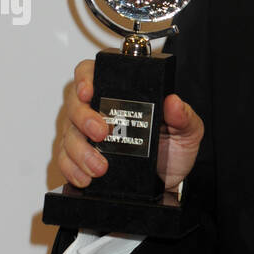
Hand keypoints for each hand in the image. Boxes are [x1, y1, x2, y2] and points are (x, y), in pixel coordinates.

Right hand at [57, 59, 204, 194]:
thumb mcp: (187, 131)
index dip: (85, 78)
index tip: (89, 92)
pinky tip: (85, 176)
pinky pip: (65, 159)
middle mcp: (99, 110)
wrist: (167, 182)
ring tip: (99, 167)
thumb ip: (184, 116)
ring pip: (69, 134)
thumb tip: (174, 102)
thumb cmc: (173, 150)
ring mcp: (86, 133)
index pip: (93, 72)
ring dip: (80, 151)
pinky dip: (72, 169)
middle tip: (101, 134)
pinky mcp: (80, 157)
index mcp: (121, 94)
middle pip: (75, 103)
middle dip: (83, 118)